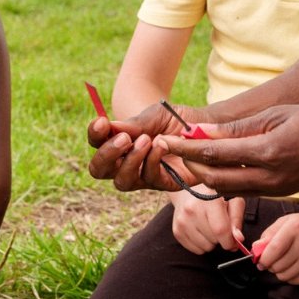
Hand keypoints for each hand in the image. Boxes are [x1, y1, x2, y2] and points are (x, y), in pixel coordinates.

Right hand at [87, 101, 206, 192]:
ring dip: (131, 161)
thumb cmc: (176, 119)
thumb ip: (134, 124)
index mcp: (119, 142)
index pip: (96, 142)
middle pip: (98, 169)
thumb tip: (110, 128)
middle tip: (123, 139)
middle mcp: (125, 162)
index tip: (102, 122)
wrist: (205, 126)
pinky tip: (161, 145)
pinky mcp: (163, 183)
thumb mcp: (155, 115)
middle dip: (106, 155)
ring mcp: (143, 176)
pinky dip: (152, 161)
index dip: (94, 134)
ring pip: (122, 181)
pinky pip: (149, 179)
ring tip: (146, 140)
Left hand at [158, 104, 298, 196]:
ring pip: (226, 189)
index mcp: (268, 152)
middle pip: (214, 179)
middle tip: (171, 149)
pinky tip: (217, 163)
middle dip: (189, 165)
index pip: (214, 153)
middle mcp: (269, 178)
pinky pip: (243, 190)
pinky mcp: (280, 194)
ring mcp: (275, 190)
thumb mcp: (277, 115)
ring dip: (205, 174)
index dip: (185, 147)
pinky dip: (225, 179)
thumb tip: (202, 131)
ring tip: (189, 155)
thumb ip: (239, 128)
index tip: (164, 139)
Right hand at [167, 184, 244, 254]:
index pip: (220, 229)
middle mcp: (192, 209)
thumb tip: (238, 238)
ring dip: (211, 242)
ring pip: (205, 247)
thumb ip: (237, 219)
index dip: (230, 241)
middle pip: (214, 240)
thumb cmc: (215, 196)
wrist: (189, 192)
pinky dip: (202, 245)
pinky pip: (196, 250)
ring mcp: (182, 220)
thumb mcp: (232, 200)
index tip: (234, 242)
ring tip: (209, 227)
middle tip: (219, 226)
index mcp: (208, 199)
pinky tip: (201, 231)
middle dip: (221, 239)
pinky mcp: (177, 231)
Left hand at [254, 210, 298, 284]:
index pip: (271, 251)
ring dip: (280, 271)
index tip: (260, 260)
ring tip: (286, 262)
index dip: (262, 259)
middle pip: (276, 266)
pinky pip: (295, 281)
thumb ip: (270, 233)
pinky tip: (295, 266)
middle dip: (270, 265)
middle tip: (274, 260)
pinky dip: (291, 276)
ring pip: (284, 276)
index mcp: (295, 228)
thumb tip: (256, 249)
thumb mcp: (289, 220)